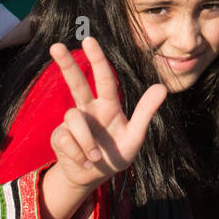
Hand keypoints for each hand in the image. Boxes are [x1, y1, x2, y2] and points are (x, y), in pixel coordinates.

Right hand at [47, 38, 165, 190]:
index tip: (89, 40)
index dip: (97, 59)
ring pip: (73, 118)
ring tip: (95, 158)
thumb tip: (162, 87)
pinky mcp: (59, 136)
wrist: (93, 178)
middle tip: (56, 46)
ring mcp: (71, 122)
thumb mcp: (135, 136)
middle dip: (65, 64)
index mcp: (108, 106)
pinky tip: (85, 162)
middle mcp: (89, 109)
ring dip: (86, 142)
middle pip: (76, 83)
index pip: (103, 78)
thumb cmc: (116, 155)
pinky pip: (65, 139)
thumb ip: (146, 112)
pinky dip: (78, 154)